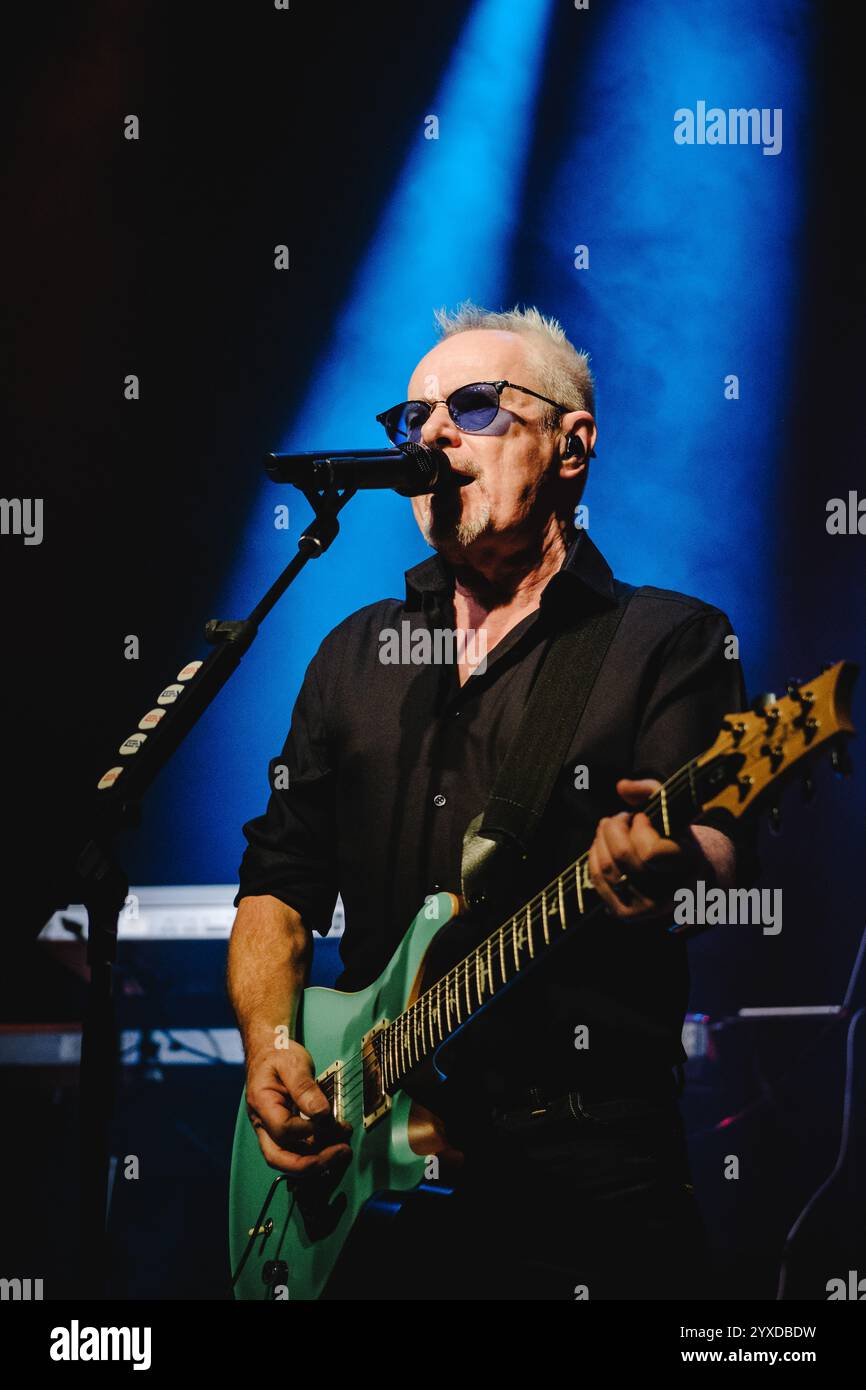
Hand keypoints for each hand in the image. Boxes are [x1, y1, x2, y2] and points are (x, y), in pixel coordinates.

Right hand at [245, 1039, 352, 1178]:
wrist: (269, 1050)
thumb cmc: (278, 1054)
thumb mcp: (292, 1063)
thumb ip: (304, 1087)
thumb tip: (322, 1113)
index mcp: (262, 1104)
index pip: (284, 1129)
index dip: (310, 1129)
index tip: (330, 1118)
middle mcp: (263, 1124)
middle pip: (279, 1159)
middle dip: (311, 1164)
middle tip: (340, 1153)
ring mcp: (272, 1130)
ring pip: (289, 1159)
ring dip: (318, 1160)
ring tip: (344, 1149)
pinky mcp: (285, 1132)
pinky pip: (298, 1150)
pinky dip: (317, 1152)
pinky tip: (336, 1143)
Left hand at [587, 777, 707, 920]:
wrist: (687, 879)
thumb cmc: (678, 839)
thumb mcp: (674, 810)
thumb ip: (651, 789)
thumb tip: (622, 787)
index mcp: (685, 869)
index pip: (651, 852)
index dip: (640, 828)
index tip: (643, 818)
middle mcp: (667, 894)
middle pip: (622, 856)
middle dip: (613, 827)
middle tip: (619, 818)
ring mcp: (645, 909)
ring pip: (607, 868)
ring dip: (601, 839)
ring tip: (610, 828)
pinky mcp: (625, 914)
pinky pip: (598, 881)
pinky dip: (594, 857)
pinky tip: (603, 846)